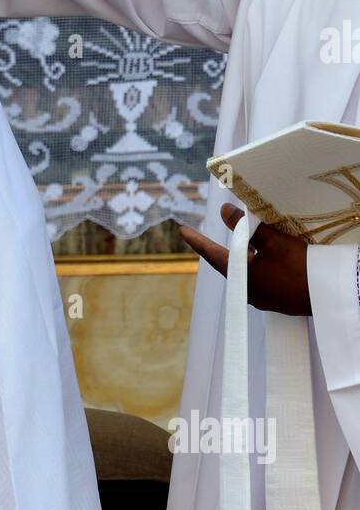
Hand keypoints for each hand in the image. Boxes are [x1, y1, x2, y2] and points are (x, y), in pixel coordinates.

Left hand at [180, 203, 310, 315]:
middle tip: (203, 236)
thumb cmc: (299, 269)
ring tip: (238, 239)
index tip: (182, 230)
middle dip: (218, 248)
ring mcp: (263, 296)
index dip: (196, 241)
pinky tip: (264, 253)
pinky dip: (257, 261)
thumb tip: (223, 211)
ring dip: (242, 253)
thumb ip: (246, 226)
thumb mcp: (273, 242)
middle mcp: (248, 290)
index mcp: (241, 278)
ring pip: (245, 269)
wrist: (328, 298)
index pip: (212, 254)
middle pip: (228, 263)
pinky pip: (260, 275)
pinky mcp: (277, 297)